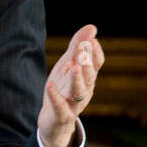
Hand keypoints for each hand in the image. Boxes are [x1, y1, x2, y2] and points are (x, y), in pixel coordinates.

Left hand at [38, 24, 103, 146]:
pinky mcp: (62, 116)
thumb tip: (92, 27)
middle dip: (87, 62)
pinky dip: (56, 97)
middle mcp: (84, 90)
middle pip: (89, 76)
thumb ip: (78, 46)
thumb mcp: (68, 65)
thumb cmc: (63, 87)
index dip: (95, 52)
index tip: (91, 39)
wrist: (52, 119)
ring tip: (74, 66)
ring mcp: (74, 104)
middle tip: (82, 49)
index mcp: (88, 77)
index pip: (96, 64)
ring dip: (77, 79)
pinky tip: (50, 85)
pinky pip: (60, 107)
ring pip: (79, 91)